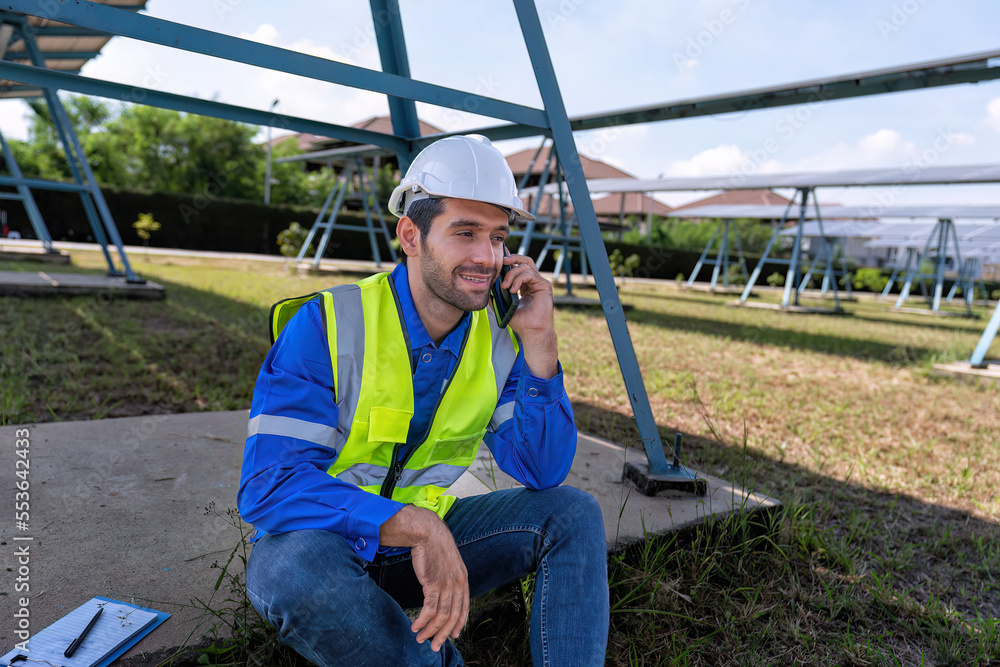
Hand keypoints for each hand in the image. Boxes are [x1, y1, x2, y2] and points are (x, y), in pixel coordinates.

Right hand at [380, 506, 468, 651]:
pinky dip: (422, 621)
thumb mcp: (448, 562)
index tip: (454, 635)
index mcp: (463, 579)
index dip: (460, 623)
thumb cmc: (434, 545)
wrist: (427, 532)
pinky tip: (415, 625)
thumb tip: (443, 590)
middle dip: (443, 634)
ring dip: (430, 630)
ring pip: (441, 616)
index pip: (464, 607)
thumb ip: (449, 576)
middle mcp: (457, 584)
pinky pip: (429, 609)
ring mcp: (446, 584)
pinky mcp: (433, 584)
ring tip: (420, 638)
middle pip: (453, 616)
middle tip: (434, 646)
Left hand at [500, 253, 558, 378]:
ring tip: (505, 286)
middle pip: (525, 260)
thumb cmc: (521, 322)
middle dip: (513, 258)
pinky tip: (513, 289)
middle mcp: (534, 282)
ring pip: (525, 266)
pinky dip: (519, 279)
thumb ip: (496, 298)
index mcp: (526, 285)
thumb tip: (485, 290)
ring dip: (512, 273)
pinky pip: (530, 274)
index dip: (510, 260)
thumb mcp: (504, 307)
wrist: (532, 331)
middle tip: (502, 261)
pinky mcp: (544, 285)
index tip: (500, 259)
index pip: (519, 267)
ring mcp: (540, 283)